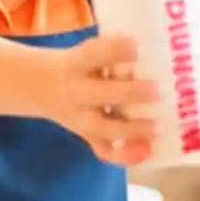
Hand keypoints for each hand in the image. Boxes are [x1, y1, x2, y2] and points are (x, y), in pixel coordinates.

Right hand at [50, 34, 161, 165]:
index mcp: (76, 63)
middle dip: (130, 93)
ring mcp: (80, 118)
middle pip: (101, 94)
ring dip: (133, 129)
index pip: (93, 54)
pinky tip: (147, 152)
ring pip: (104, 128)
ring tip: (160, 127)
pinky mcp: (86, 135)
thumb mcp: (87, 53)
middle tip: (159, 89)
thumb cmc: (79, 64)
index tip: (137, 45)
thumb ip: (114, 56)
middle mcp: (76, 91)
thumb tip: (157, 57)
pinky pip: (104, 150)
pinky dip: (125, 155)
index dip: (115, 50)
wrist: (40, 85)